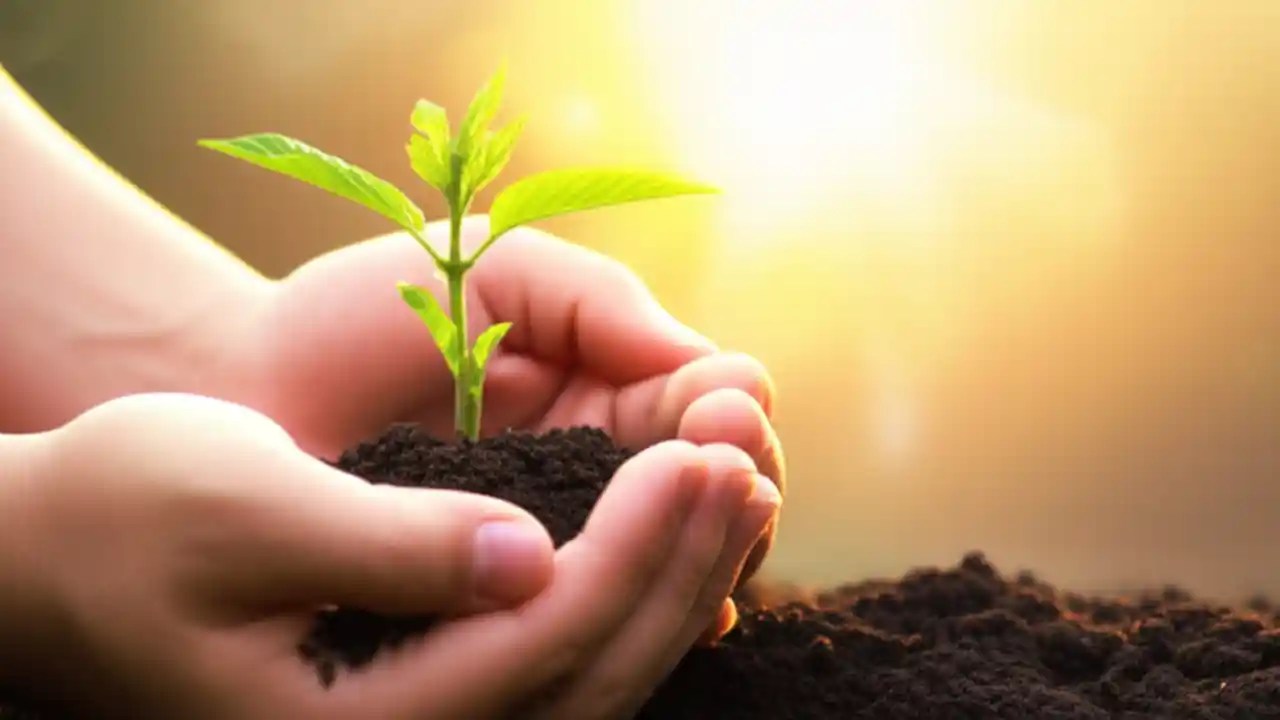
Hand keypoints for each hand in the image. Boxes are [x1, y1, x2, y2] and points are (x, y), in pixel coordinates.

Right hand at [0, 393, 777, 717]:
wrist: (56, 560)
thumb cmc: (126, 516)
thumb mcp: (243, 508)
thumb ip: (391, 545)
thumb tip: (533, 555)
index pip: (540, 643)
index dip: (636, 549)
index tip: (699, 452)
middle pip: (588, 672)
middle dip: (681, 564)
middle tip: (746, 459)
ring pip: (588, 676)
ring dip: (670, 580)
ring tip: (734, 486)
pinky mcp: (426, 687)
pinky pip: (555, 660)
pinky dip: (626, 595)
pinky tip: (668, 534)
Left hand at [226, 217, 785, 611]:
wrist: (242, 388)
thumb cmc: (361, 313)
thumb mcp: (489, 267)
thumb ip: (594, 297)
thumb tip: (713, 364)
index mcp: (606, 380)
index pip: (710, 402)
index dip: (732, 410)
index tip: (726, 413)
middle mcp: (599, 464)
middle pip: (710, 489)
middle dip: (735, 481)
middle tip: (731, 474)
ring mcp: (558, 534)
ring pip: (669, 558)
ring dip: (705, 551)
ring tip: (714, 542)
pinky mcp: (505, 596)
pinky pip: (592, 613)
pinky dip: (638, 614)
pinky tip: (667, 617)